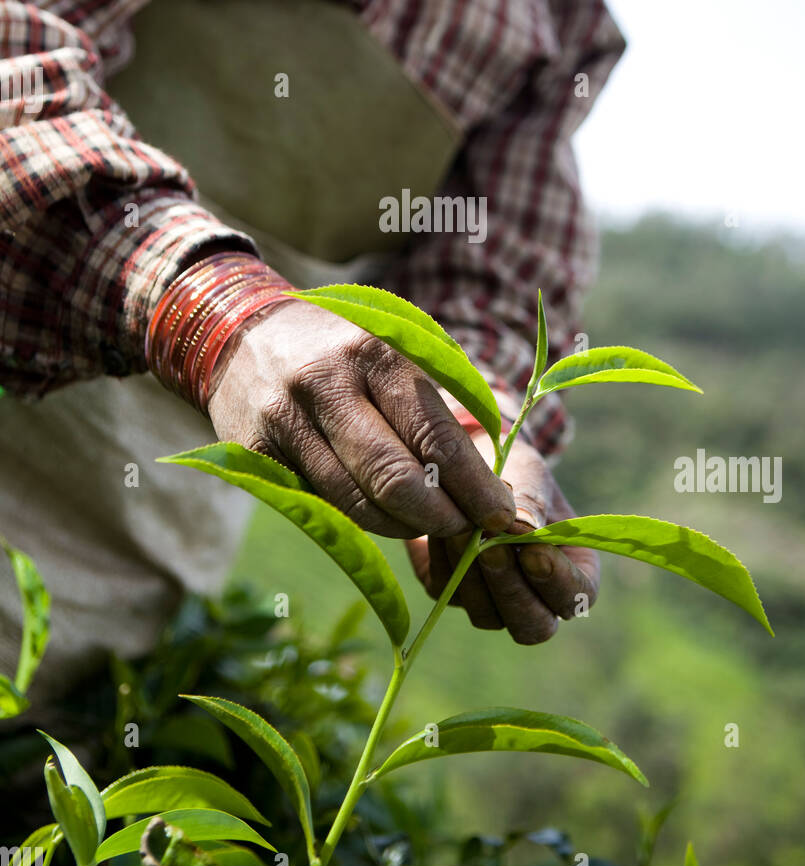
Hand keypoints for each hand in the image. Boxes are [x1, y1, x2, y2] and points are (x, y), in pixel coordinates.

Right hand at [205, 299, 515, 539]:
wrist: (242, 334)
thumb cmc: (341, 348)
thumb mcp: (391, 348)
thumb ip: (437, 399)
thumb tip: (490, 473)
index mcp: (374, 353)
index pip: (435, 436)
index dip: (473, 487)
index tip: (501, 515)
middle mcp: (328, 385)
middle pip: (395, 479)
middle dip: (442, 516)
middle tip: (469, 531)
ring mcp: (287, 422)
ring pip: (358, 503)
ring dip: (404, 526)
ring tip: (430, 524)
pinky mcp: (258, 455)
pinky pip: (323, 504)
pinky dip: (363, 519)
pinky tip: (385, 515)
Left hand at [405, 432, 599, 643]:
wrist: (476, 463)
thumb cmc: (518, 471)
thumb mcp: (531, 477)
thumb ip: (532, 504)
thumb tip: (525, 531)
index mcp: (572, 573)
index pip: (575, 598)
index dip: (558, 582)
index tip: (534, 551)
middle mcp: (535, 598)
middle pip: (532, 625)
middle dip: (511, 588)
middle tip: (494, 548)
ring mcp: (493, 602)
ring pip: (487, 616)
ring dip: (475, 576)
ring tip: (464, 530)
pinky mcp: (452, 591)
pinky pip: (448, 591)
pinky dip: (445, 563)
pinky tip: (443, 529)